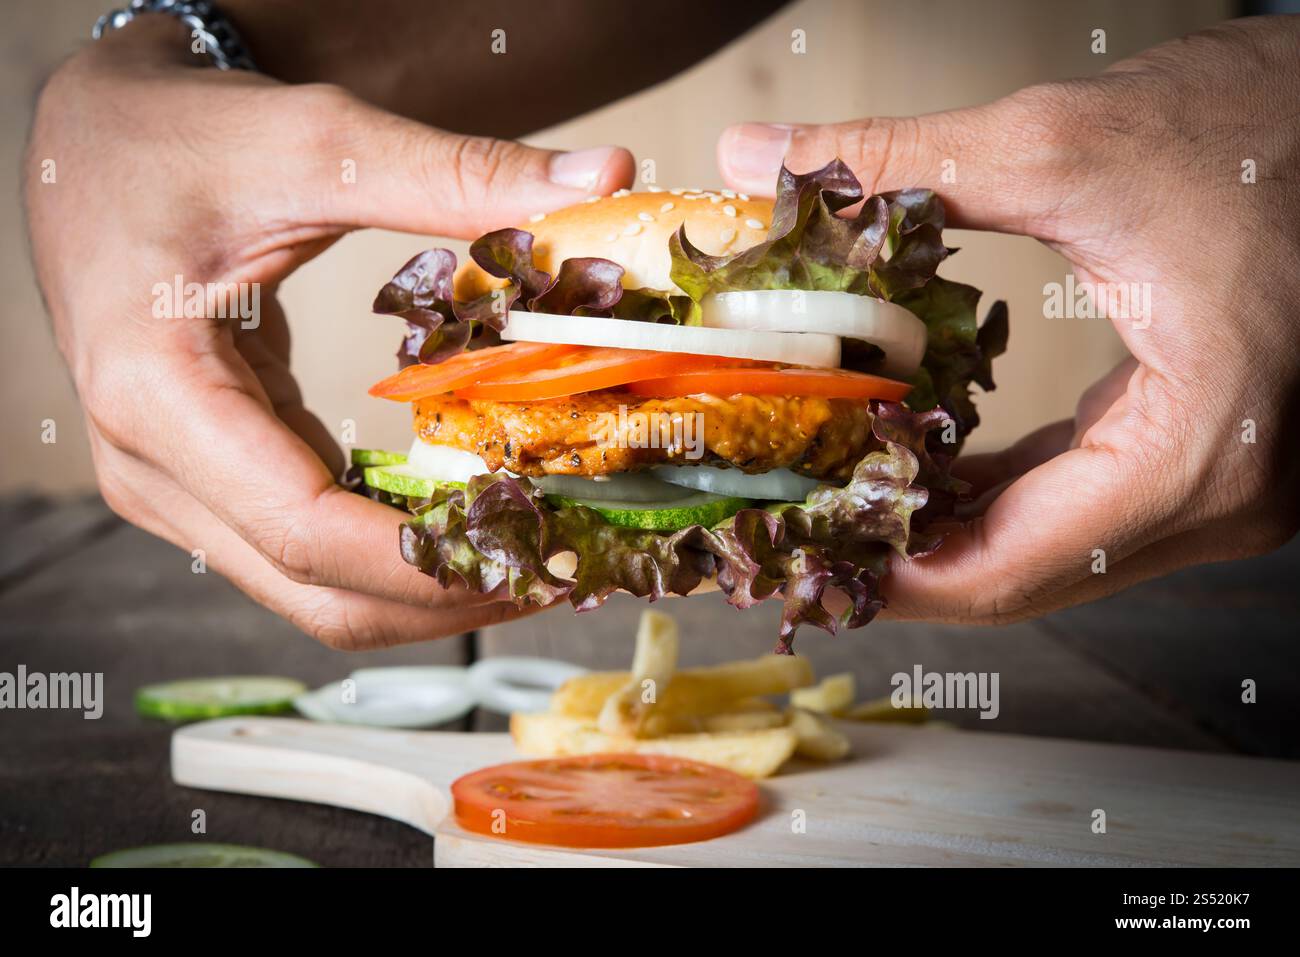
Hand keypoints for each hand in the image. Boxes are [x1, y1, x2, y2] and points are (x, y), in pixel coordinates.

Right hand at [25, 15, 632, 647]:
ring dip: (429, 589)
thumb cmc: (178, 138)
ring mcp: (174, 484)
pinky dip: (395, 552)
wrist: (93, 143)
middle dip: (449, 596)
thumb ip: (458, 174)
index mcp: (157, 395)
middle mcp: (152, 465)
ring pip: (313, 590)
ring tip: (537, 556)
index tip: (541, 553)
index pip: (306, 531)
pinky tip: (473, 524)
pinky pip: (310, 549)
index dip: (432, 563)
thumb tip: (605, 177)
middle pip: (316, 590)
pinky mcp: (209, 478)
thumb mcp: (316, 145)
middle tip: (566, 569)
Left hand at [716, 16, 1299, 623]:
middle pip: (1025, 573)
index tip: (808, 554)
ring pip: (1046, 549)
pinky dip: (991, 496)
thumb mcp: (1059, 147)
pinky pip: (1073, 505)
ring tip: (836, 499)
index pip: (1015, 568)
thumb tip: (752, 155)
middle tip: (801, 530)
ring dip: (939, 530)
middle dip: (903, 557)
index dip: (895, 575)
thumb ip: (897, 162)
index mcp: (1202, 449)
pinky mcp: (1203, 456)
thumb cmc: (1254, 128)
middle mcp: (1225, 496)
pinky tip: (917, 466)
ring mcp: (1222, 487)